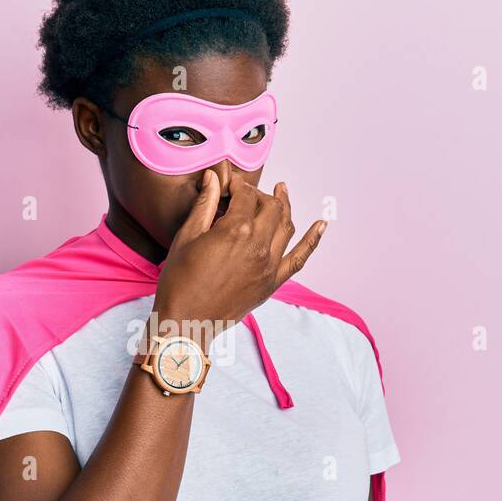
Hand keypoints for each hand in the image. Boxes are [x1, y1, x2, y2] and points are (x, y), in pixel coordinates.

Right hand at [152, 170, 328, 346]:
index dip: (238, 185)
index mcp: (235, 231)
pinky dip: (313, 240)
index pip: (246, 196)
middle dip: (260, 195)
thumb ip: (204, 204)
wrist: (186, 322)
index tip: (230, 184)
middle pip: (270, 207)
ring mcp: (269, 266)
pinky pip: (299, 258)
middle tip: (246, 194)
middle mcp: (258, 246)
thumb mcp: (186, 237)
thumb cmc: (179, 282)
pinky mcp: (272, 283)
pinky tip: (322, 224)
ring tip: (281, 191)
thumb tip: (213, 178)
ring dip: (285, 206)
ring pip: (286, 226)